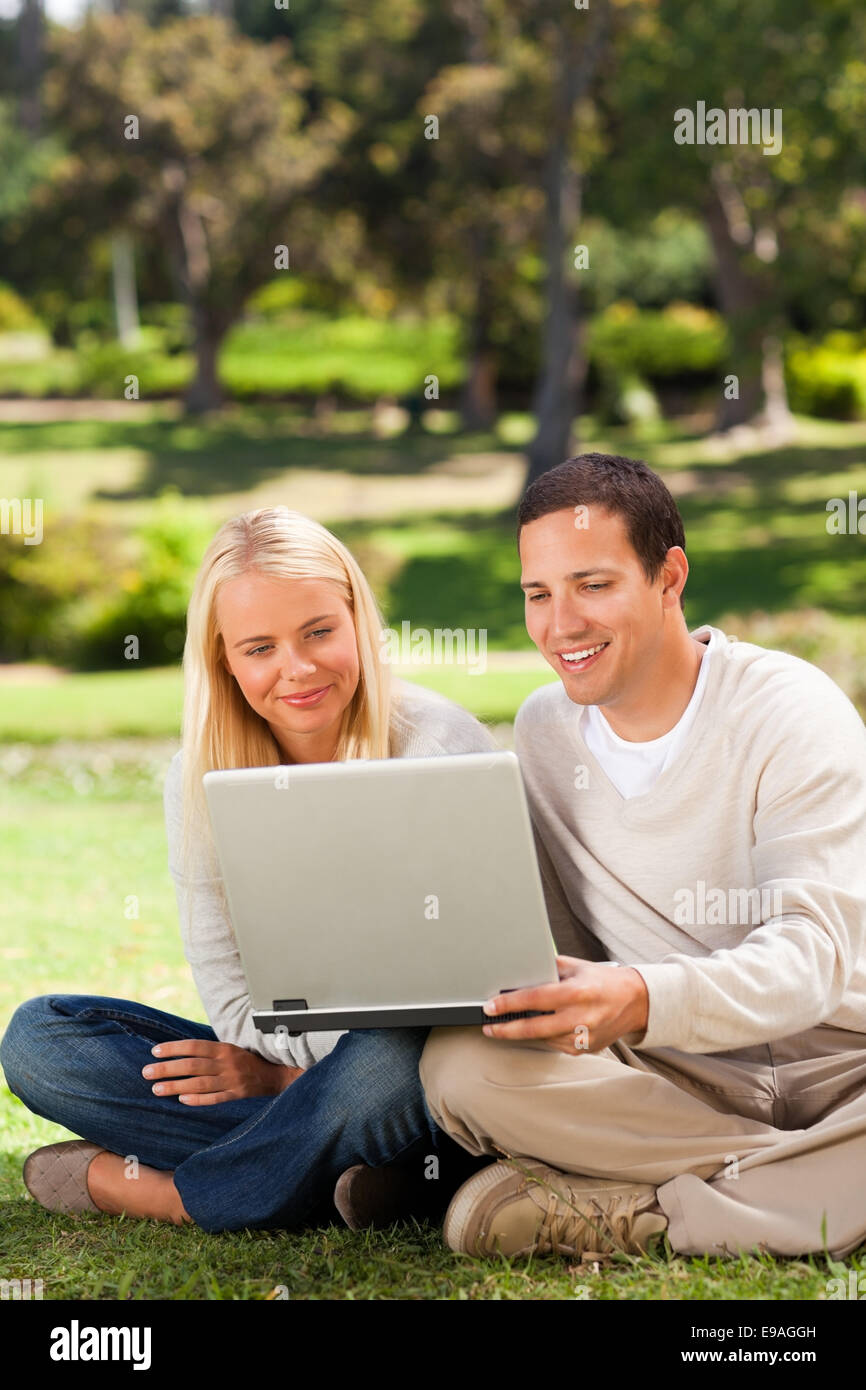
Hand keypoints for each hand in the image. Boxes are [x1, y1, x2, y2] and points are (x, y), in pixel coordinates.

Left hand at [142, 1039, 303, 1104]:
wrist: (276, 1074)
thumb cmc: (248, 1059)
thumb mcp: (230, 1049)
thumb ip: (209, 1051)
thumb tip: (179, 1051)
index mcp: (224, 1048)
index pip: (194, 1046)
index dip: (174, 1049)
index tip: (155, 1052)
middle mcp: (226, 1063)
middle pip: (192, 1066)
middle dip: (167, 1069)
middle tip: (147, 1072)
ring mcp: (231, 1080)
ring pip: (199, 1084)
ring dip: (175, 1086)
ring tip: (157, 1089)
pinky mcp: (236, 1095)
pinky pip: (214, 1098)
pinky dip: (198, 1099)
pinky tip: (182, 1099)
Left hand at [481, 956, 648, 1055]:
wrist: (634, 1001)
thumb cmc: (602, 980)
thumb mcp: (575, 967)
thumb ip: (548, 968)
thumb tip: (519, 971)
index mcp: (576, 992)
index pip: (535, 999)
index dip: (509, 1004)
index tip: (490, 1007)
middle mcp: (580, 1017)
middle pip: (534, 1028)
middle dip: (506, 1029)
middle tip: (488, 1026)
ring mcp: (583, 1037)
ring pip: (542, 1038)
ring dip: (522, 1033)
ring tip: (507, 1025)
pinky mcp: (584, 1049)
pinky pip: (554, 1044)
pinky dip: (543, 1036)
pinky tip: (538, 1027)